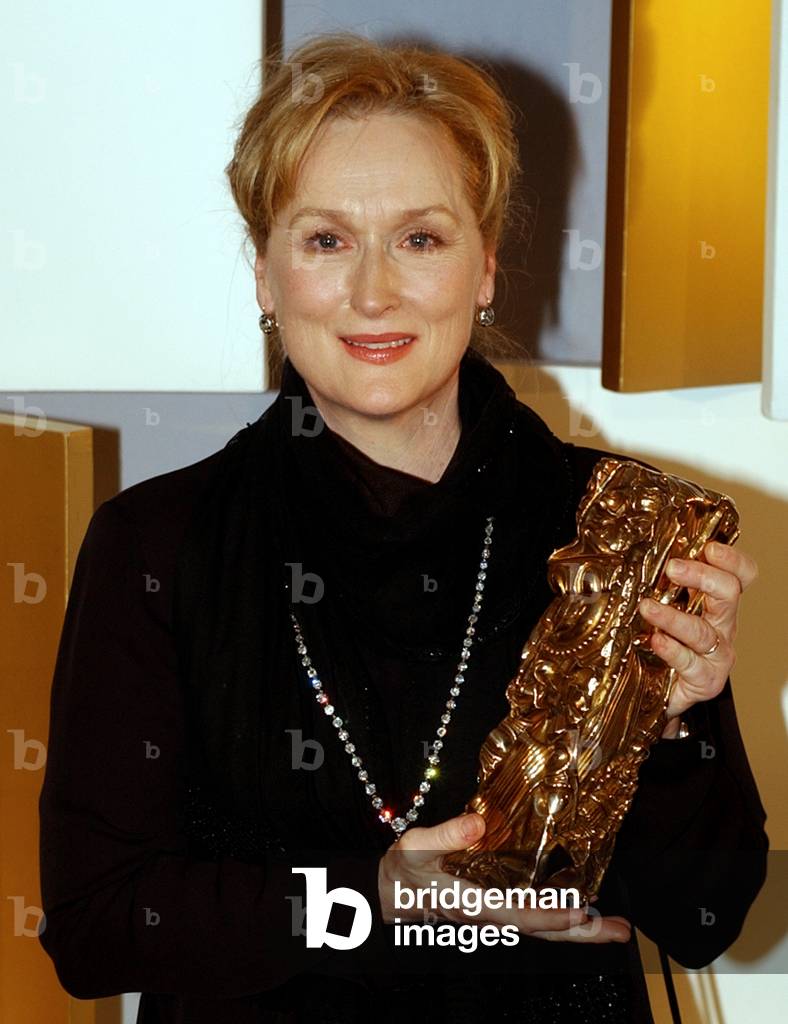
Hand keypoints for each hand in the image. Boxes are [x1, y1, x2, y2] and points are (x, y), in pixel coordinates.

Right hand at [377, 812, 630, 942]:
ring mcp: (496, 914)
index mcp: (474, 905)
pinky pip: (535, 916)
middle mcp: (492, 916)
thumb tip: (478, 824)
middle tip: (621, 931)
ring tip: (615, 924)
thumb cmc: (403, 870)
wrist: (389, 893)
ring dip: (580, 927)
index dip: (551, 914)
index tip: (580, 911)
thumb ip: (445, 835)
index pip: (519, 914)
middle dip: (583, 933)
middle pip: (543, 930)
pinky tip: (581, 907)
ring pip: (543, 926)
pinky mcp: (497, 907)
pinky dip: (561, 915)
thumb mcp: (416, 847)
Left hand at [638, 540, 757, 729]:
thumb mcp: (664, 608)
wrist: (659, 692)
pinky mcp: (705, 680)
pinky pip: (690, 663)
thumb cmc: (661, 643)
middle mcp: (722, 626)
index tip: (709, 548)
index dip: (732, 560)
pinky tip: (656, 641)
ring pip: (703, 631)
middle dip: (702, 577)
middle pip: (728, 594)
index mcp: (716, 603)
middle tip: (672, 568)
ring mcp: (717, 654)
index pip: (739, 576)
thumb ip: (661, 585)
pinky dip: (672, 650)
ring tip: (647, 607)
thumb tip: (636, 553)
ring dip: (673, 617)